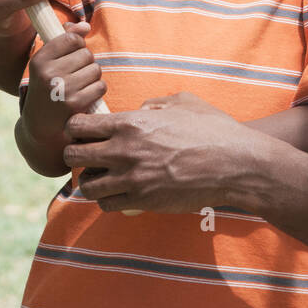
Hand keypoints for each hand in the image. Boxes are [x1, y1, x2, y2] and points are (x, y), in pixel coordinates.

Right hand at [22, 21, 105, 145]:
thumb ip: (65, 40)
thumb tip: (85, 26)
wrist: (39, 127)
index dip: (77, 46)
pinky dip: (96, 91)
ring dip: (92, 78)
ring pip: (96, 69)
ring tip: (78, 87)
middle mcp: (48, 73)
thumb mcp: (47, 64)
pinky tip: (84, 98)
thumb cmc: (47, 88)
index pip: (72, 38)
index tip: (70, 57)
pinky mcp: (75, 104)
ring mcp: (62, 89)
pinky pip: (100, 86)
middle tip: (73, 77)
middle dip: (85, 64)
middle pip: (87, 54)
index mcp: (39, 60)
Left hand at [65, 95, 261, 213]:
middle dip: (77, 155)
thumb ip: (155, 104)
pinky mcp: (142, 201)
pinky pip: (107, 205)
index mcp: (131, 123)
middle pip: (73, 156)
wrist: (234, 164)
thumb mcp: (184, 102)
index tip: (87, 132)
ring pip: (86, 186)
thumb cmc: (213, 129)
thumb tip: (142, 109)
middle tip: (90, 157)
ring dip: (91, 181)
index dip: (78, 128)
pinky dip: (108, 200)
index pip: (78, 125)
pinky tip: (120, 193)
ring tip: (103, 178)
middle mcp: (124, 151)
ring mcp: (132, 179)